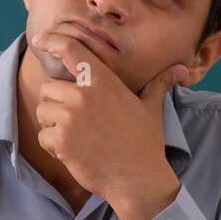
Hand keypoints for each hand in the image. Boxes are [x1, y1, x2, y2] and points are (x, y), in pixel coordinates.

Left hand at [30, 30, 184, 219]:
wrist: (138, 180)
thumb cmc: (144, 144)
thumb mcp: (151, 109)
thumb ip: (158, 85)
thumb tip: (181, 70)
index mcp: (103, 82)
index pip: (72, 51)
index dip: (53, 41)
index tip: (39, 39)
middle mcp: (84, 95)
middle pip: (49, 88)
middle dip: (57, 105)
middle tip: (79, 123)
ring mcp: (70, 118)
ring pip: (43, 112)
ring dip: (53, 126)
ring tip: (79, 137)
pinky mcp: (61, 140)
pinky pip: (43, 137)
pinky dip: (53, 147)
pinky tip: (75, 152)